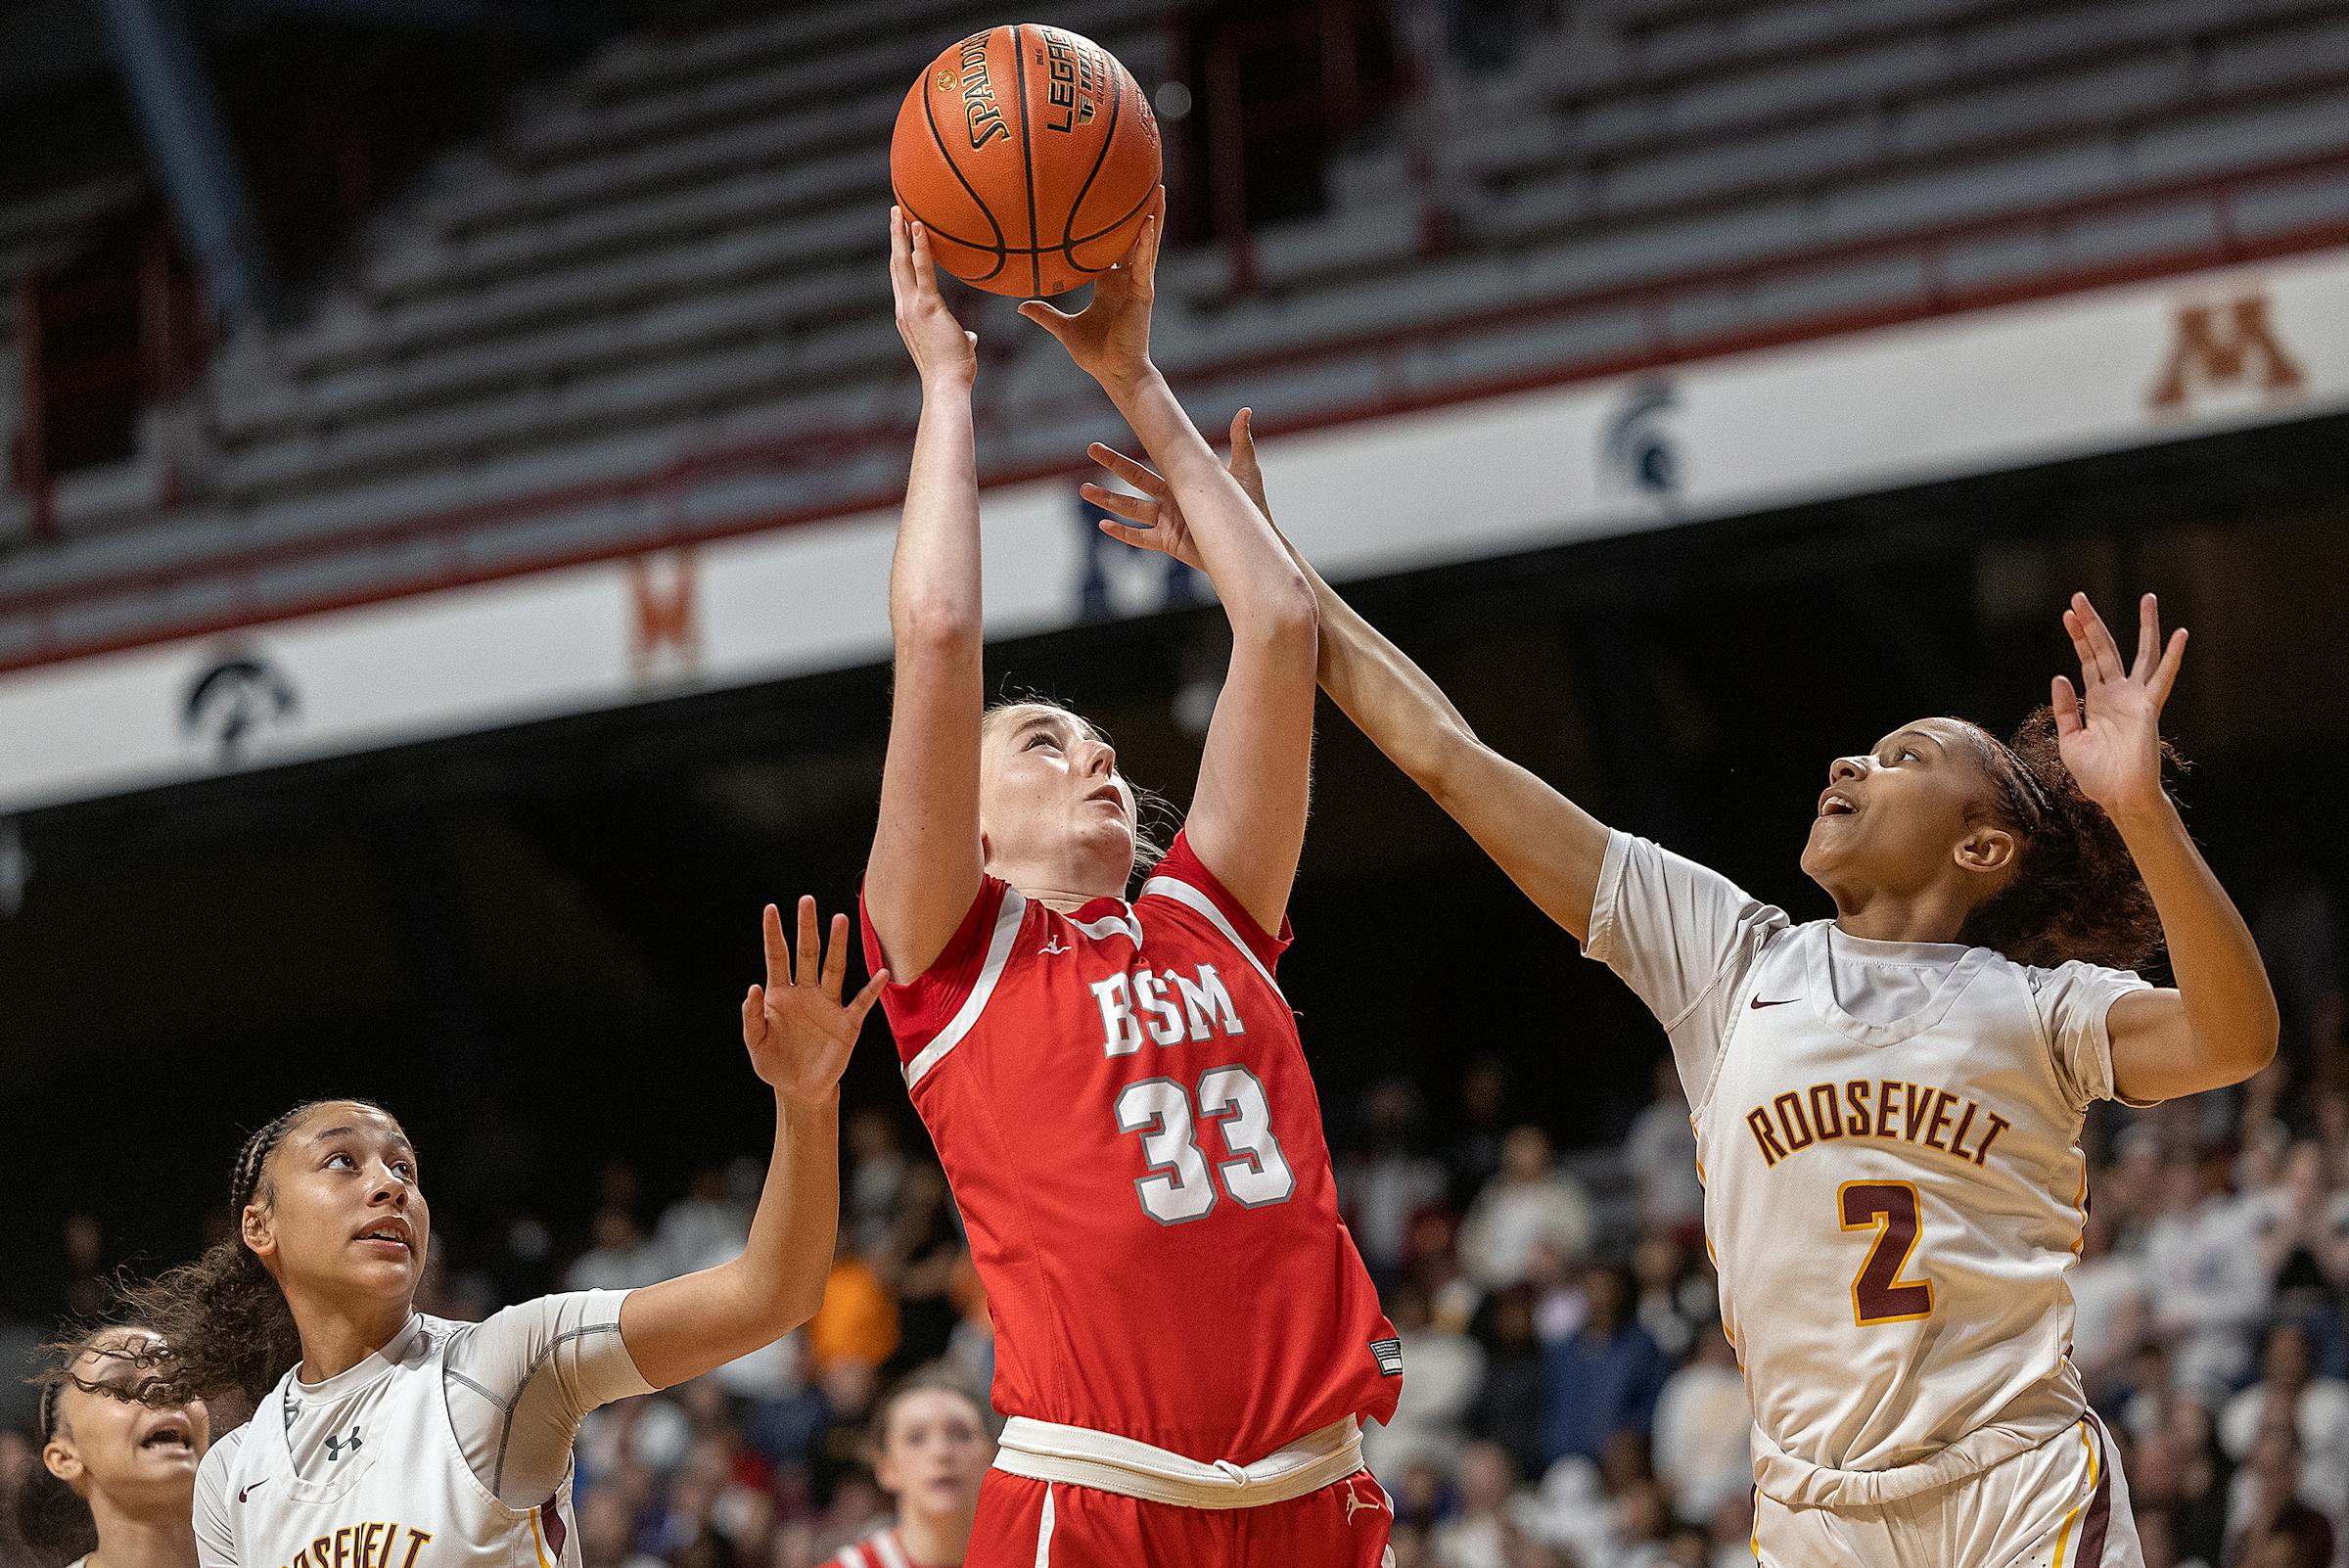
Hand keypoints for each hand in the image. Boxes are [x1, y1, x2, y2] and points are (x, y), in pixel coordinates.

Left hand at [742, 898, 886, 1108]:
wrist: (799, 1090)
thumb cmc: (775, 1063)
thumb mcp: (755, 1042)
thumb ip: (752, 1015)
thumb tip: (753, 987)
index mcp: (781, 995)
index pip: (778, 957)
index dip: (774, 934)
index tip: (771, 909)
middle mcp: (806, 993)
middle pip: (807, 954)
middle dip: (807, 927)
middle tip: (807, 901)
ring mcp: (828, 1006)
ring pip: (834, 969)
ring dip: (837, 945)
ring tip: (839, 920)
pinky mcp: (847, 1024)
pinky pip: (861, 1003)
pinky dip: (872, 989)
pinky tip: (881, 974)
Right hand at [889, 206, 976, 388]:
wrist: (947, 385)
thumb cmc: (953, 371)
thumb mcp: (957, 348)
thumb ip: (961, 336)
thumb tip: (970, 336)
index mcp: (908, 316)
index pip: (902, 280)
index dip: (899, 256)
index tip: (899, 237)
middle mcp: (904, 308)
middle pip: (895, 265)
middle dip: (894, 237)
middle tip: (894, 212)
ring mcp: (911, 307)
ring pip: (901, 262)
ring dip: (899, 234)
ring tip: (900, 210)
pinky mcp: (926, 306)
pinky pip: (922, 269)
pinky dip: (919, 246)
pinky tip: (919, 226)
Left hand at [1017, 192, 1163, 395]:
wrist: (1115, 372)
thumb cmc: (1095, 353)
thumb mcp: (1064, 329)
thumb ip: (1045, 314)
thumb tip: (1021, 306)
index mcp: (1109, 284)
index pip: (1112, 248)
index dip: (1112, 226)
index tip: (1107, 203)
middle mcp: (1125, 279)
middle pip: (1134, 237)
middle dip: (1139, 211)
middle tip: (1144, 182)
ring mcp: (1136, 283)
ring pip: (1147, 243)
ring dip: (1153, 215)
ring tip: (1159, 187)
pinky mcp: (1143, 292)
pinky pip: (1144, 261)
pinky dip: (1146, 241)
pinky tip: (1147, 220)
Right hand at [1081, 407, 1266, 570]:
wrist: (1251, 543)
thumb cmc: (1251, 508)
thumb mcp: (1244, 472)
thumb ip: (1241, 441)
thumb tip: (1245, 410)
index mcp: (1184, 479)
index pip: (1153, 459)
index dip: (1143, 444)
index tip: (1130, 431)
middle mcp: (1171, 498)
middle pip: (1135, 478)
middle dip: (1113, 464)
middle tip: (1092, 449)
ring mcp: (1168, 520)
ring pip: (1131, 508)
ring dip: (1108, 500)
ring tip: (1085, 490)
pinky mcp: (1170, 542)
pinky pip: (1140, 538)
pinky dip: (1122, 533)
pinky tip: (1104, 525)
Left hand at [2053, 591, 2185, 821]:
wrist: (2118, 797)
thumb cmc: (2096, 774)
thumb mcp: (2070, 739)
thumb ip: (2065, 708)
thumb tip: (2059, 676)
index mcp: (2098, 701)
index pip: (2088, 661)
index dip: (2078, 637)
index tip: (2067, 614)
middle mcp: (2118, 694)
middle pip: (2105, 649)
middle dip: (2092, 624)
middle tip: (2079, 597)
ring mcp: (2136, 698)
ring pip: (2141, 654)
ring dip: (2144, 626)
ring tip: (2148, 598)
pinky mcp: (2149, 706)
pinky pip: (2163, 677)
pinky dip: (2172, 656)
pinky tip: (2180, 633)